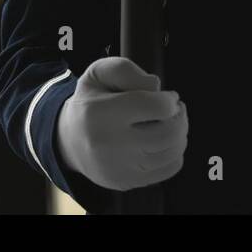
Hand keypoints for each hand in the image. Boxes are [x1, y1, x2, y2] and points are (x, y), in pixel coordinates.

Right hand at [54, 56, 187, 190]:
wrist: (69, 141)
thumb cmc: (90, 101)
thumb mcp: (98, 73)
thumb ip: (125, 70)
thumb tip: (155, 86)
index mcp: (100, 113)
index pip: (153, 107)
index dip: (169, 100)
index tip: (168, 96)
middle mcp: (109, 144)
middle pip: (167, 133)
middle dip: (180, 117)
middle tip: (176, 109)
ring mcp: (118, 168)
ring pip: (170, 153)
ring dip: (181, 134)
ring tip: (173, 122)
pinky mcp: (126, 182)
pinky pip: (167, 170)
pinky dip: (175, 154)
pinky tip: (167, 142)